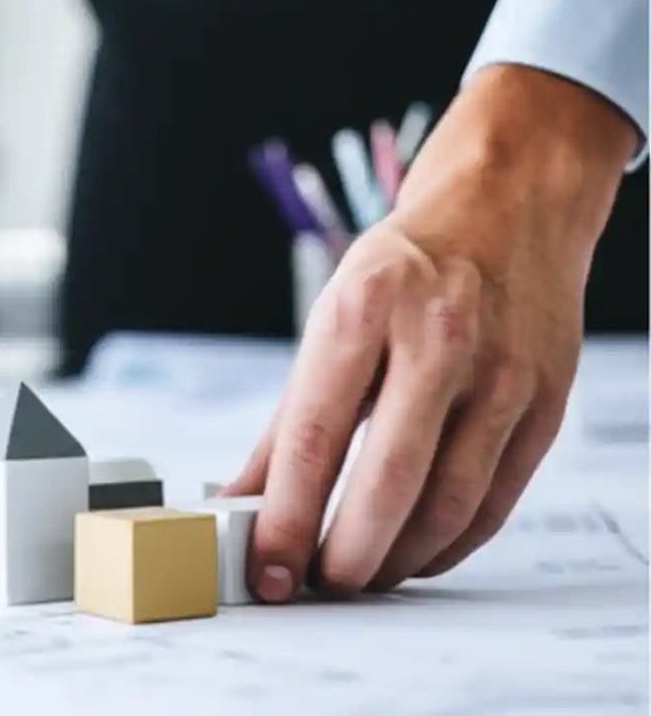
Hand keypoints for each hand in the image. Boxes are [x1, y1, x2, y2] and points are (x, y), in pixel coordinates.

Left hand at [226, 66, 638, 599]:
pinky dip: (449, 544)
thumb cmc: (405, 266)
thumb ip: (287, 418)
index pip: (312, 436)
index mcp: (364, 309)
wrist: (511, 202)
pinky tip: (414, 554)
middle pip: (387, 480)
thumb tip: (243, 500)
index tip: (264, 569)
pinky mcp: (547, 403)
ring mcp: (502, 373)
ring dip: (396, 558)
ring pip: (448, 503)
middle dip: (344, 554)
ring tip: (359, 575)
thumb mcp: (331, 316)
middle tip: (315, 585)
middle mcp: (438, 339)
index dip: (283, 517)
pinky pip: (495, 500)